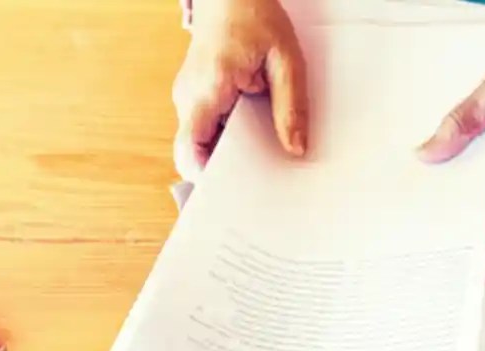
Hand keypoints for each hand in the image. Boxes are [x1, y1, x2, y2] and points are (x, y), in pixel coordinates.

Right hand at [172, 0, 306, 180]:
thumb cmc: (254, 16)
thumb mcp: (285, 59)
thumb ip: (291, 105)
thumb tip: (296, 148)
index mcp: (206, 90)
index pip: (190, 150)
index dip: (207, 179)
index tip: (236, 198)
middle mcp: (189, 98)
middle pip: (198, 154)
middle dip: (227, 175)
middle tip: (263, 191)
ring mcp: (190, 99)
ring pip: (203, 144)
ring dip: (230, 158)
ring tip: (265, 169)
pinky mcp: (199, 98)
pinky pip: (209, 130)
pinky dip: (229, 142)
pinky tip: (256, 145)